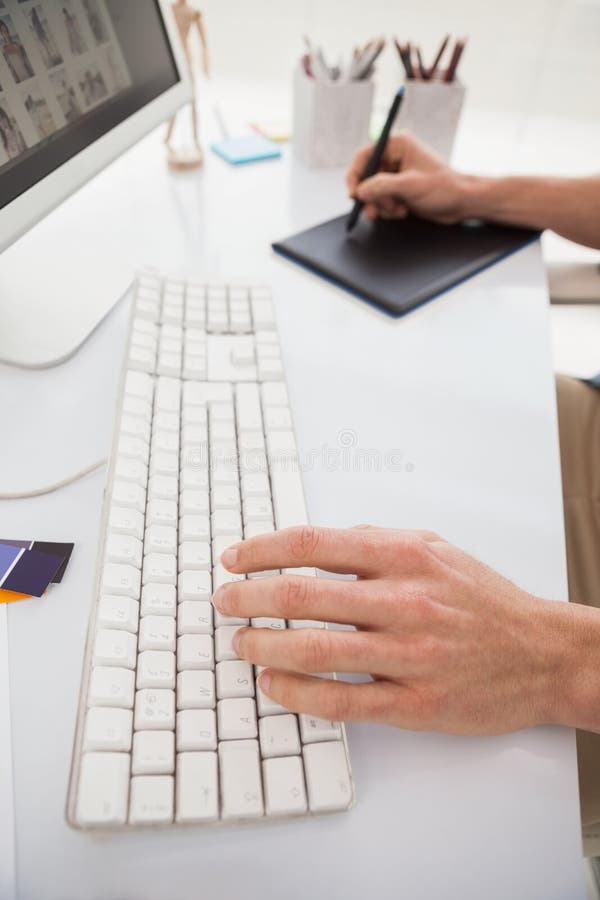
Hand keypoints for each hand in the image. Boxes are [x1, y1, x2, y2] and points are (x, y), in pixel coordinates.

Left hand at [213, 525, 574, 735]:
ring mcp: (408, 657)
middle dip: (247, 597)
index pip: (312, 545)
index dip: (261, 550)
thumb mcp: (436, 548)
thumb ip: (377, 541)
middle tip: (225, 602)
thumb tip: (318, 543)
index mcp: (404, 557)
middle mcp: (403, 602)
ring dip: (262, 647)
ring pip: (312, 652)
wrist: (541, 654)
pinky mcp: (414, 704)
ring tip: (240, 643)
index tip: (234, 559)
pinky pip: (340, 702)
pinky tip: (273, 685)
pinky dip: (296, 694)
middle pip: (299, 596)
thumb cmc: (484, 600)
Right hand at [346, 132, 471, 224]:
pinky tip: (402, 211)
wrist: (462, 203)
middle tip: (373, 212)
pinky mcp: (399, 190)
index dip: (355, 175)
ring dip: (381, 205)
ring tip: (397, 210)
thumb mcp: (410, 186)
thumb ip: (382, 186)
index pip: (365, 155)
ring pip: (373, 192)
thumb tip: (360, 191)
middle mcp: (395, 157)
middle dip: (371, 197)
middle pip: (367, 177)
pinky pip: (381, 200)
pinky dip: (388, 209)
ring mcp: (396, 174)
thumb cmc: (444, 188)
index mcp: (398, 145)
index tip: (354, 194)